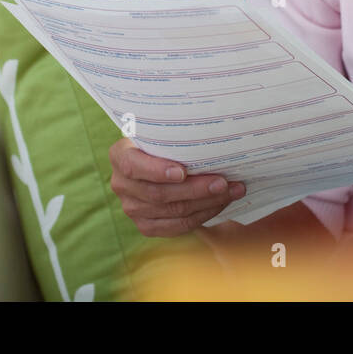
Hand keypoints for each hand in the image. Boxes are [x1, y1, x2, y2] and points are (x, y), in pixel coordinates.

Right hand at [108, 137, 246, 236]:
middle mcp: (121, 184)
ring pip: (173, 211)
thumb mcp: (162, 131)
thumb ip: (175, 132)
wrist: (157, 161)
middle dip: (196, 188)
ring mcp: (132, 208)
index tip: (183, 172)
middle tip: (223, 182)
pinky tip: (220, 203)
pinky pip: (178, 225)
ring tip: (232, 191)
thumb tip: (212, 127)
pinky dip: (203, 215)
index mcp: (120, 156)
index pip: (133, 165)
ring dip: (207, 202)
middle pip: (160, 193)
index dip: (157, 171)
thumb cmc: (165, 141)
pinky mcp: (146, 226)